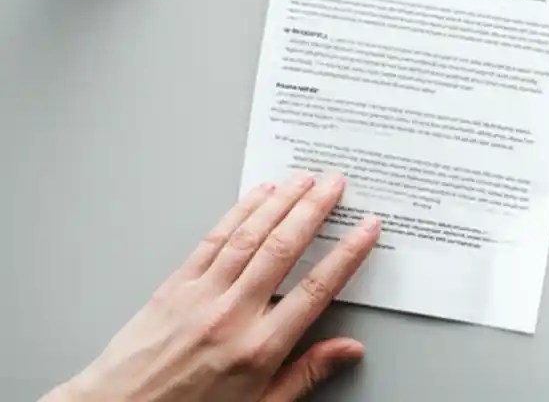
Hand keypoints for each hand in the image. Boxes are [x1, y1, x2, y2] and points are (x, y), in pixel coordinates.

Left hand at [43, 172, 380, 401]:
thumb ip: (307, 373)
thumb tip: (349, 350)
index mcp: (259, 349)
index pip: (316, 289)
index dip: (347, 254)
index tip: (367, 229)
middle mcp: (231, 315)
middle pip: (284, 249)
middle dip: (315, 210)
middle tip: (337, 183)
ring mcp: (201, 296)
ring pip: (249, 237)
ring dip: (281, 202)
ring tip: (304, 180)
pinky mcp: (175, 286)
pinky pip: (213, 240)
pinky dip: (239, 213)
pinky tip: (258, 197)